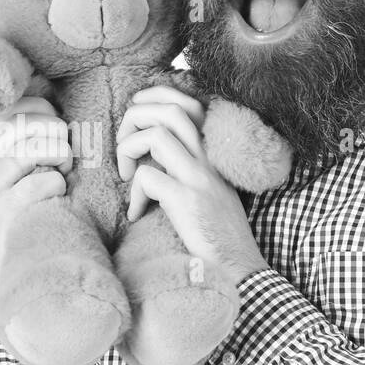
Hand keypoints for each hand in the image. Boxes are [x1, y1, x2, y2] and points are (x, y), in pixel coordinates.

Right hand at [0, 97, 72, 303]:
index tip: (58, 127)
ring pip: (28, 151)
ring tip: (64, 170)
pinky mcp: (0, 214)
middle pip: (21, 125)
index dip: (41, 110)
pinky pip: (35, 185)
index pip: (9, 110)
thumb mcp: (8, 177)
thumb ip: (23, 147)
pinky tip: (58, 192)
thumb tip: (58, 117)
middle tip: (65, 154)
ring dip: (58, 155)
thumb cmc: (13, 215)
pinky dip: (55, 183)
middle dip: (54, 132)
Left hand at [117, 86, 267, 285]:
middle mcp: (208, 159)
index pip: (190, 103)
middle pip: (170, 109)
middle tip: (125, 147)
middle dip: (135, 117)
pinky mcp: (187, 200)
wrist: (239, 268)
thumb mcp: (206, 191)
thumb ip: (186, 168)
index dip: (157, 96)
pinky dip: (134, 194)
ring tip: (128, 174)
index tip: (137, 109)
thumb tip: (150, 157)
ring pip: (156, 133)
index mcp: (212, 154)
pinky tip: (137, 214)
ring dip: (129, 147)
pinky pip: (147, 177)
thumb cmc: (217, 235)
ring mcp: (198, 177)